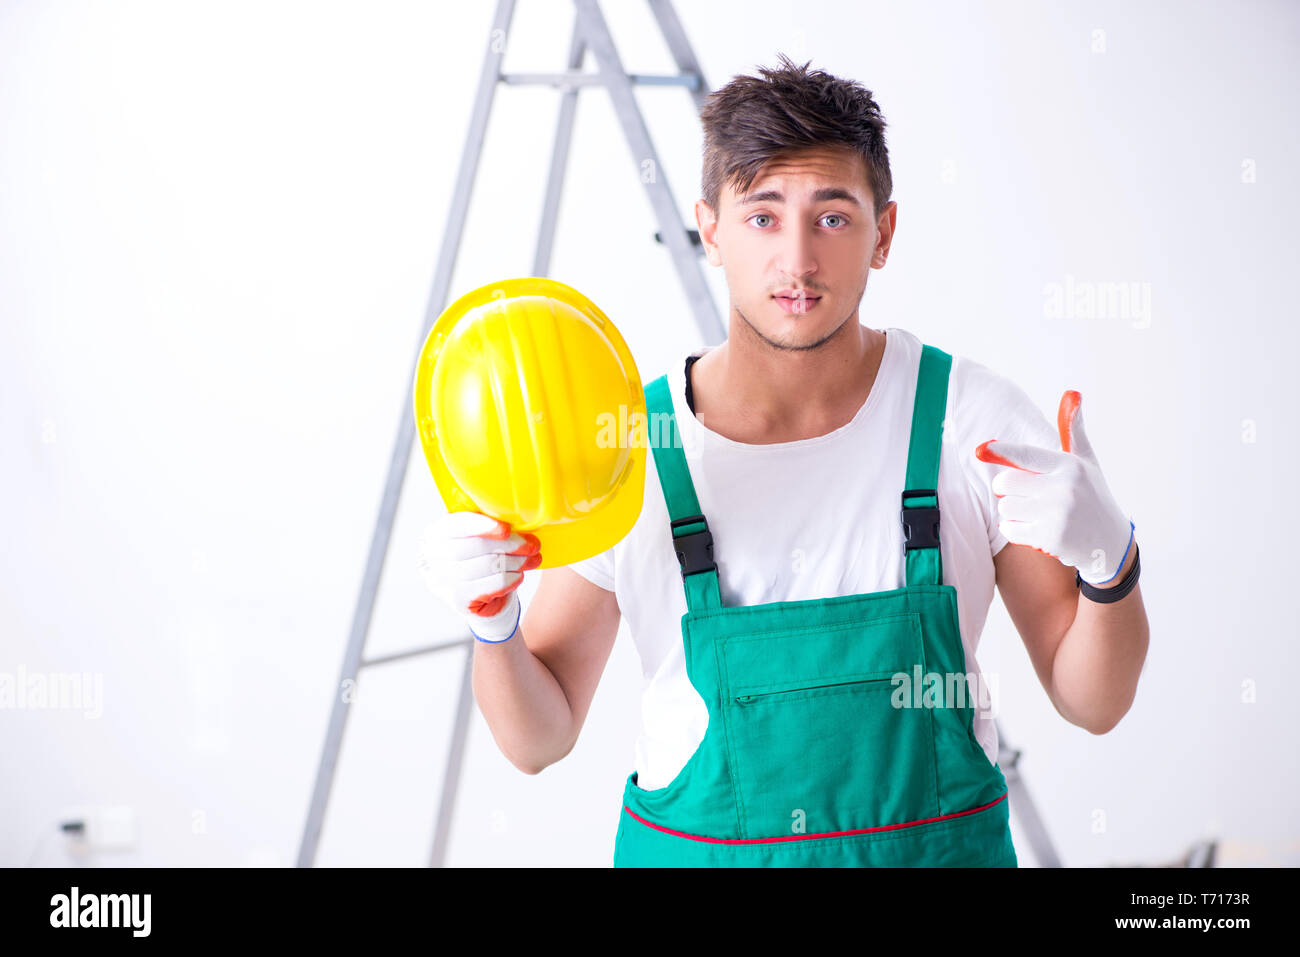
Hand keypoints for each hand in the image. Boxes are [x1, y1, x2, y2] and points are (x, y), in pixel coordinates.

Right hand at [418, 511, 542, 640]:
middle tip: (533, 545)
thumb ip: (488, 524)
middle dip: (509, 544)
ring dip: (516, 562)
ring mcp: (443, 580)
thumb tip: (519, 517)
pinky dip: (512, 579)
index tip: (506, 529)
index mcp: (436, 533)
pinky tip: (519, 575)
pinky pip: (493, 585)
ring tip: (532, 559)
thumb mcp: (479, 536)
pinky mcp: (459, 600)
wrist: (478, 598)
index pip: (457, 525)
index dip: (483, 526)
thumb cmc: (480, 559)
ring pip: (488, 566)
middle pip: (475, 546)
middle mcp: (433, 556)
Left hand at [974, 390, 1133, 584]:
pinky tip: (1033, 529)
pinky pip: (1009, 529)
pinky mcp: (1050, 537)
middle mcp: (1064, 487)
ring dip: (1012, 511)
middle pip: (1006, 482)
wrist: (1110, 543)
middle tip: (1026, 494)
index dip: (1001, 452)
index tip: (981, 449)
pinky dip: (1014, 529)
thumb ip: (1073, 431)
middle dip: (1008, 489)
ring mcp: (1057, 514)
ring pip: (1005, 506)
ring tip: (1036, 513)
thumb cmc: (1092, 496)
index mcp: (1070, 465)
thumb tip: (1072, 394)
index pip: (1026, 455)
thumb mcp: (1087, 462)